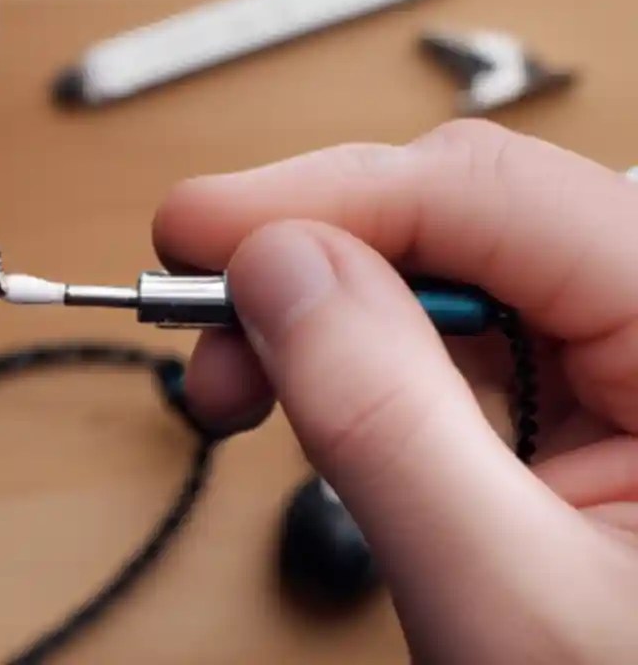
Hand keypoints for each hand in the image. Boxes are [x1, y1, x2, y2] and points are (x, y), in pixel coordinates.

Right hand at [153, 120, 637, 662]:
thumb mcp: (504, 593)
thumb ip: (387, 421)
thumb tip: (276, 266)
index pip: (493, 196)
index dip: (324, 198)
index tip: (194, 231)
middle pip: (461, 210)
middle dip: (310, 252)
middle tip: (201, 319)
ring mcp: (627, 353)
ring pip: (445, 262)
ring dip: (321, 306)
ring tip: (240, 378)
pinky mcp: (583, 390)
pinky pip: (454, 327)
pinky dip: (359, 351)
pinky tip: (313, 390)